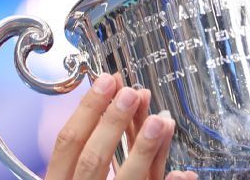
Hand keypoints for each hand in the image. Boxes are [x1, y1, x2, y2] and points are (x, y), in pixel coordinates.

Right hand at [45, 73, 196, 179]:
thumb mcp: (89, 174)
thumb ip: (108, 144)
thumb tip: (132, 98)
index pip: (66, 144)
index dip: (86, 110)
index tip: (108, 80)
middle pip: (93, 161)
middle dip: (112, 125)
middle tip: (133, 93)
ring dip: (144, 152)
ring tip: (162, 121)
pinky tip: (183, 174)